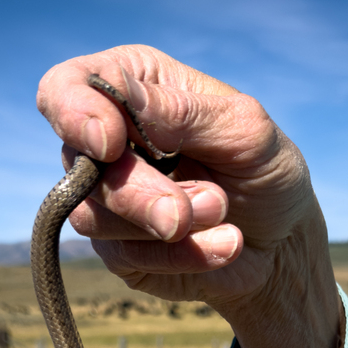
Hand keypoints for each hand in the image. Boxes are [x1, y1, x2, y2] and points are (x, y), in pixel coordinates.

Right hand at [37, 45, 341, 347]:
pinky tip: (225, 244)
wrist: (282, 243)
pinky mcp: (118, 252)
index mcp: (131, 89)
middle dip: (143, 193)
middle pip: (80, 165)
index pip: (65, 89)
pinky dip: (183, 254)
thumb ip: (186, 113)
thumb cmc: (264, 171)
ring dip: (168, 224)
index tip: (110, 143)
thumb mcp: (246, 130)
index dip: (74, 113)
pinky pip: (126, 257)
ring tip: (224, 213)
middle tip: (211, 203)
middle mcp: (106, 144)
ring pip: (93, 217)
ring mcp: (106, 202)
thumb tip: (125, 96)